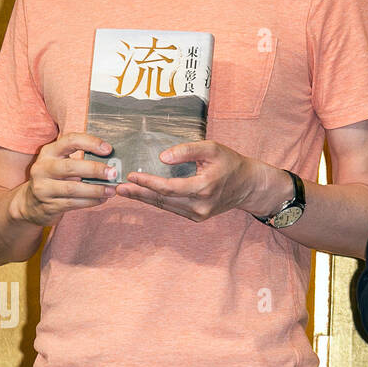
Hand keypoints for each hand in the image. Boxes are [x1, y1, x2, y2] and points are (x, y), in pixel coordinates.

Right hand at [11, 132, 116, 225]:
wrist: (29, 204)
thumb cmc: (54, 178)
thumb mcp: (61, 163)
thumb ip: (80, 159)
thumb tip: (112, 161)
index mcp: (49, 152)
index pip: (70, 140)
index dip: (91, 143)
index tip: (108, 150)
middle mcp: (42, 168)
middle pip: (70, 166)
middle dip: (95, 169)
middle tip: (113, 173)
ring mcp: (43, 188)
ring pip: (73, 188)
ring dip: (96, 189)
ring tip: (111, 190)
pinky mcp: (48, 205)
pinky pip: (73, 203)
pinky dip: (91, 201)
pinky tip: (102, 199)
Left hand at [116, 140, 265, 222]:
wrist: (248, 185)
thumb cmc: (230, 163)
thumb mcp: (212, 149)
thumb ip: (187, 151)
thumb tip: (161, 158)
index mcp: (204, 187)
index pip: (168, 187)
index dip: (148, 182)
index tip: (131, 174)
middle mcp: (200, 205)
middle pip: (162, 200)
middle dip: (139, 193)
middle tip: (119, 188)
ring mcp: (198, 215)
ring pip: (165, 206)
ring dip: (144, 198)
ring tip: (125, 191)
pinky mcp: (197, 217)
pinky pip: (172, 208)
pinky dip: (157, 201)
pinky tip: (144, 195)